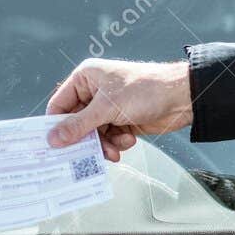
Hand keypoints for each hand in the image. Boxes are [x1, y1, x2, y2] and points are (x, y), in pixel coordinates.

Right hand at [46, 59, 194, 161]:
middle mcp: (93, 92)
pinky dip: (117, 143)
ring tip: (114, 151)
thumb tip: (53, 139)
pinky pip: (109, 138)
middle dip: (85, 140)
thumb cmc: (144, 90)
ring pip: (93, 134)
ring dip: (104, 145)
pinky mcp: (121, 120)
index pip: (59, 105)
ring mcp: (108, 108)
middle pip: (76, 124)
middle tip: (88, 155)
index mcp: (85, 78)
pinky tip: (128, 140)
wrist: (181, 98)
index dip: (56, 126)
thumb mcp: (107, 108)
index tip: (53, 147)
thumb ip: (79, 125)